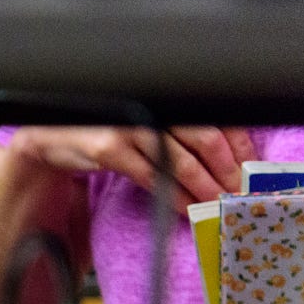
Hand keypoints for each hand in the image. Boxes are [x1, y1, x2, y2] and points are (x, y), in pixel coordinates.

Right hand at [4, 126, 256, 207]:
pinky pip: (152, 177)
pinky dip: (173, 197)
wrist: (52, 134)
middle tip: (240, 192)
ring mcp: (131, 126)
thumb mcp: (146, 121)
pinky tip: (187, 209)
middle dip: (227, 169)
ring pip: (181, 159)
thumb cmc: (105, 126)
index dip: (239, 143)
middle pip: (206, 136)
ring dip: (205, 186)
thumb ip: (178, 129)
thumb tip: (222, 155)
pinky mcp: (111, 150)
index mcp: (170, 94)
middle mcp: (154, 104)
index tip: (251, 168)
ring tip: (219, 204)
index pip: (218, 115)